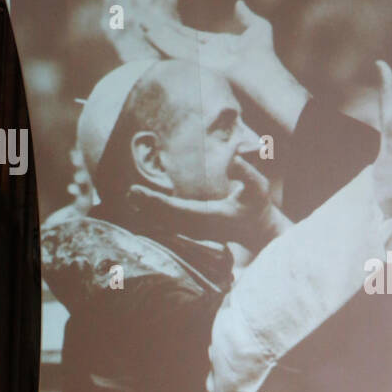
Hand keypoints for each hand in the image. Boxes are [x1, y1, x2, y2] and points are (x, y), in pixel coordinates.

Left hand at [127, 159, 288, 248]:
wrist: (259, 229)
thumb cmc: (257, 205)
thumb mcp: (259, 187)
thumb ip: (247, 173)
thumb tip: (233, 159)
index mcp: (214, 217)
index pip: (182, 210)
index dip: (161, 202)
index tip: (144, 193)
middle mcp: (202, 228)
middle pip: (169, 218)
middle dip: (150, 205)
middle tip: (132, 192)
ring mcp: (197, 232)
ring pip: (167, 223)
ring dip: (150, 211)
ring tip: (133, 197)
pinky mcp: (194, 231)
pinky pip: (170, 224)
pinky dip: (156, 215)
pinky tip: (143, 206)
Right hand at [141, 1, 309, 133]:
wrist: (263, 72)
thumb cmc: (264, 54)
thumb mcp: (258, 28)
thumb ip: (246, 16)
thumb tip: (239, 3)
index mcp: (217, 45)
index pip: (192, 36)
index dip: (176, 29)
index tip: (161, 22)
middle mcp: (206, 54)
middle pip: (179, 40)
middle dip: (161, 31)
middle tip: (144, 22)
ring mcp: (201, 60)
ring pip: (174, 45)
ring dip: (158, 36)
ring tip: (142, 26)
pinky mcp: (197, 64)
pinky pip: (177, 52)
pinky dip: (163, 43)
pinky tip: (151, 35)